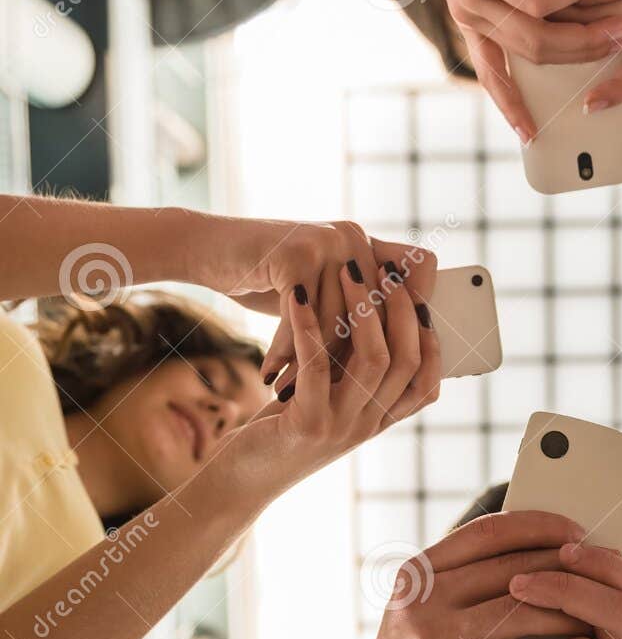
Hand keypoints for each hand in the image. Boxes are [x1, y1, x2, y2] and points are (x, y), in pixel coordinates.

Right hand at [200, 214, 436, 396]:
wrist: (208, 248)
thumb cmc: (267, 278)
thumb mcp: (318, 292)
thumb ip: (354, 311)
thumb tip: (393, 359)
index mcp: (369, 246)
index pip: (396, 305)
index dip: (383, 346)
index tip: (366, 386)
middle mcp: (355, 238)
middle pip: (367, 317)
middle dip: (343, 364)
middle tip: (325, 400)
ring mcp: (328, 242)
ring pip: (333, 322)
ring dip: (308, 364)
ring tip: (290, 393)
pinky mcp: (297, 253)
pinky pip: (300, 318)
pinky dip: (283, 350)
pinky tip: (269, 374)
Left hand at [234, 262, 438, 491]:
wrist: (241, 481)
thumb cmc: (281, 432)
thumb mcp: (327, 402)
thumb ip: (351, 375)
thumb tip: (369, 318)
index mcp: (379, 421)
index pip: (428, 382)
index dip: (429, 337)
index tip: (417, 296)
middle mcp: (368, 426)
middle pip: (406, 361)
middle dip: (400, 309)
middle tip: (383, 270)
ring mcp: (340, 428)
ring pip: (373, 360)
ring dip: (363, 309)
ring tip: (347, 271)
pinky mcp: (306, 425)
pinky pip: (318, 366)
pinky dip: (310, 326)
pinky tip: (299, 297)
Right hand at [352, 510, 593, 638]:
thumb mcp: (425, 612)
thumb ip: (467, 581)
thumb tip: (539, 548)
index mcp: (418, 574)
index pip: (487, 532)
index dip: (538, 526)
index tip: (576, 529)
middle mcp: (421, 601)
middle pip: (513, 572)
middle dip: (567, 570)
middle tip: (606, 573)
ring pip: (523, 616)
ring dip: (569, 619)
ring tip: (600, 623)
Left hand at [403, 0, 621, 136]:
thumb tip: (560, 7)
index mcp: (473, 18)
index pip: (493, 76)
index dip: (512, 106)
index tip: (531, 136)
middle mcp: (470, 15)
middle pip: (534, 56)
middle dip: (581, 58)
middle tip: (619, 47)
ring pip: (540, 35)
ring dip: (585, 31)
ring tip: (618, 21)